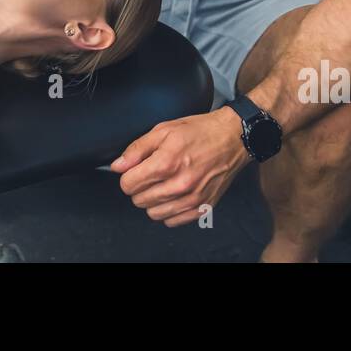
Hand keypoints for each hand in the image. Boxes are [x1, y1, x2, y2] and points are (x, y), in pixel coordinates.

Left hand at [109, 108, 251, 226]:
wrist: (232, 138)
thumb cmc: (199, 131)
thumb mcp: (164, 130)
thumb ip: (137, 149)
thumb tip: (118, 166)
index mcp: (166, 163)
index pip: (128, 184)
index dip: (127, 175)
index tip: (135, 170)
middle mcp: (179, 184)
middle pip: (139, 200)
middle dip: (139, 187)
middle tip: (150, 174)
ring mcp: (192, 199)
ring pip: (154, 214)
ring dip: (153, 201)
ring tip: (162, 184)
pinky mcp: (203, 207)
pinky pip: (173, 221)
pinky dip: (169, 211)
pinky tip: (174, 195)